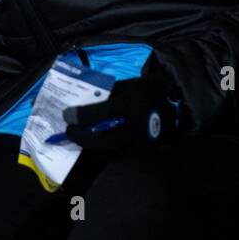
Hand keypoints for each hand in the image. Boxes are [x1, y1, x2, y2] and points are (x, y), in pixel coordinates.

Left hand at [63, 72, 179, 150]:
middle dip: (84, 138)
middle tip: (68, 130)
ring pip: (112, 151)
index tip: (66, 115)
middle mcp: (140, 128)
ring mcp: (144, 143)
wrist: (172, 103)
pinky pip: (119, 154)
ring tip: (77, 136)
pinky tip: (90, 142)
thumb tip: (77, 106)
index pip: (104, 114)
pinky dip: (102, 149)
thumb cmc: (143, 91)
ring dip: (91, 146)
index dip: (82, 116)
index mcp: (134, 106)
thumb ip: (103, 96)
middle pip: (108, 140)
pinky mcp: (144, 151)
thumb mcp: (123, 86)